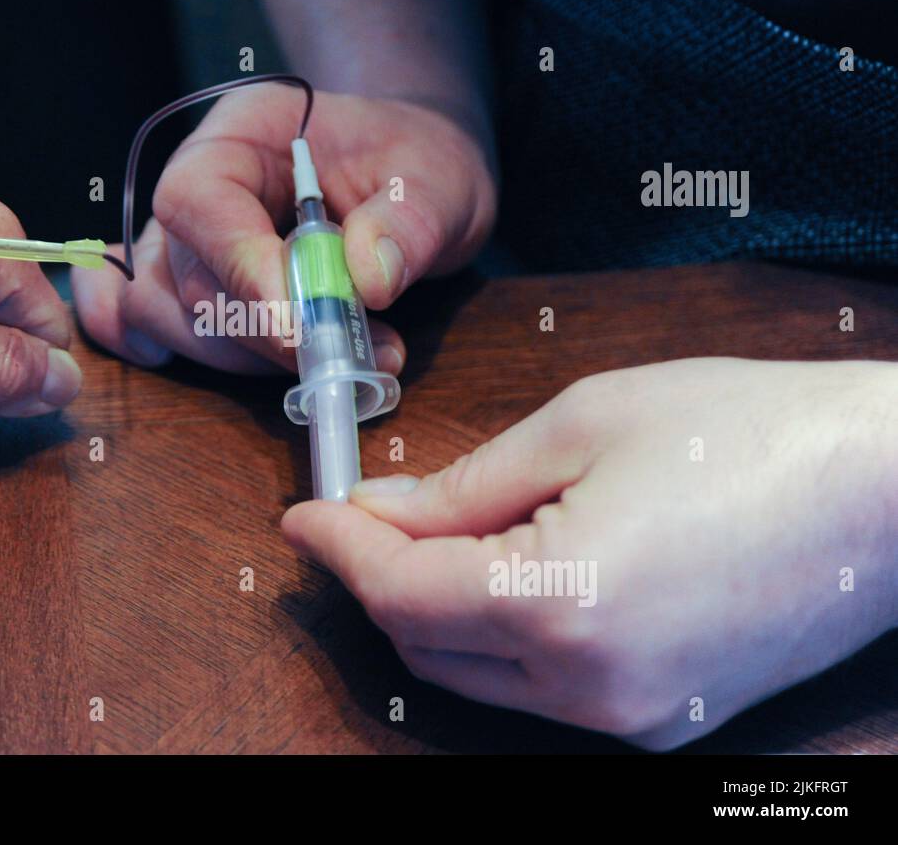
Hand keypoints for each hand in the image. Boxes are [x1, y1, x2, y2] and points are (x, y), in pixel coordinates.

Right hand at [72, 86, 494, 372]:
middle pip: (183, 272)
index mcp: (244, 133)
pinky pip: (143, 325)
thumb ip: (411, 221)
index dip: (240, 268)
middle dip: (260, 331)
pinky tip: (252, 363)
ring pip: (163, 312)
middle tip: (348, 356)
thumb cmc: (416, 164)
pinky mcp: (191, 287)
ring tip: (338, 358)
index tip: (299, 326)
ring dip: (242, 356)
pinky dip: (183, 354)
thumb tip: (368, 279)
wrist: (409, 183)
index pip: (200, 199)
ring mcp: (185, 240)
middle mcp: (198, 183)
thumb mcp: (440, 179)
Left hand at [282, 358, 897, 748]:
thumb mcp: (583, 425)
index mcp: (561, 606)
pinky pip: (540, 687)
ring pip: (475, 674)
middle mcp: (590, 688)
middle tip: (363, 510)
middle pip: (424, 644)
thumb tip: (383, 510)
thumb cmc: (749, 432)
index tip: (305, 514)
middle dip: (377, 576)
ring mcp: (630, 716)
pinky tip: (503, 569)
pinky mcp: (661, 719)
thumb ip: (464, 485)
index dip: (339, 549)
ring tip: (432, 529)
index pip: (398, 595)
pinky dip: (496, 633)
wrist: (891, 490)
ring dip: (431, 606)